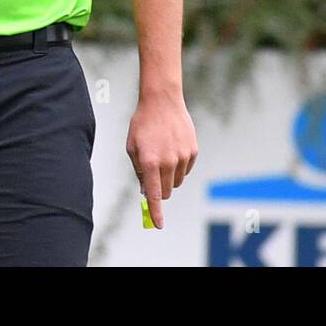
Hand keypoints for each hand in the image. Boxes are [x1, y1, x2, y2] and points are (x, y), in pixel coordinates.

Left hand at [126, 88, 197, 228]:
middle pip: (167, 191)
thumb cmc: (143, 124)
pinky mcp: (192, 151)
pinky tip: (172, 149)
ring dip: (169, 177)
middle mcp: (168, 162)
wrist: (162, 101)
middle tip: (153, 177)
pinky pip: (186, 170)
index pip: (155, 195)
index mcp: (150, 162)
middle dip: (160, 190)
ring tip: (162, 156)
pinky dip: (179, 166)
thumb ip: (138, 170)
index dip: (156, 213)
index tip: (158, 225)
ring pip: (177, 181)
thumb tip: (147, 190)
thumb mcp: (132, 147)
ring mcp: (182, 156)